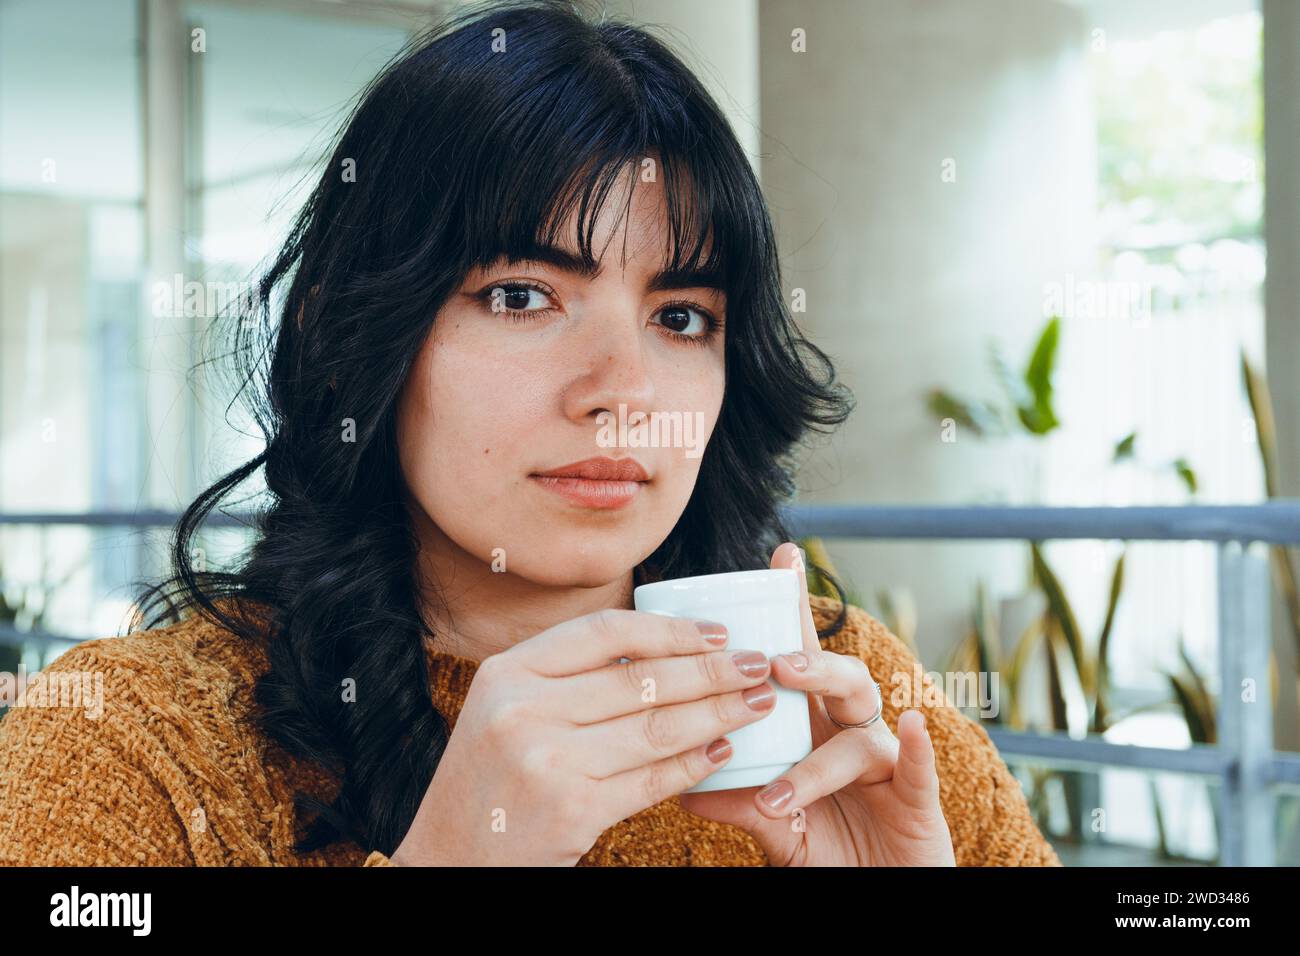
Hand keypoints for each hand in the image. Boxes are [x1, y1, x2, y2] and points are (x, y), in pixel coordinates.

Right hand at [390, 606, 776, 864]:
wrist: (448, 859)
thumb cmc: (490, 780)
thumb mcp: (505, 709)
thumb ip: (566, 678)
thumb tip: (661, 649)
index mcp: (508, 671)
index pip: (604, 631)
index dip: (668, 629)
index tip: (717, 632)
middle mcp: (523, 709)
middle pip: (639, 678)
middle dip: (711, 670)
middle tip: (760, 665)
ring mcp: (547, 760)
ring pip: (655, 727)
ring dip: (717, 713)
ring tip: (754, 703)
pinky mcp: (572, 809)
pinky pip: (651, 780)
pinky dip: (692, 764)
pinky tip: (722, 751)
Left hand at [677, 542, 955, 865]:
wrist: (878, 898)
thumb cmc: (828, 852)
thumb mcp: (777, 826)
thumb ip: (739, 803)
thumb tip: (680, 787)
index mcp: (814, 727)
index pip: (802, 659)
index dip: (795, 608)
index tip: (781, 556)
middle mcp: (852, 732)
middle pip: (838, 677)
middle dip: (808, 661)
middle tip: (773, 661)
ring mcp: (887, 763)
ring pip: (861, 728)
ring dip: (822, 741)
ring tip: (784, 745)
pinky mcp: (918, 799)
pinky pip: (917, 767)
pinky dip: (915, 746)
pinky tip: (909, 726)